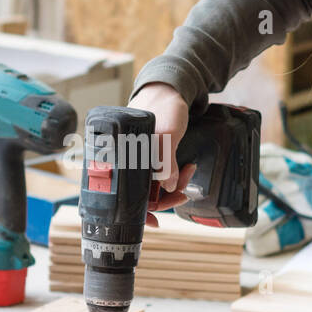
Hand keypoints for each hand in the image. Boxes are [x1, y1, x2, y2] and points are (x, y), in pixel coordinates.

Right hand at [127, 82, 194, 226]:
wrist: (171, 90)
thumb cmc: (163, 106)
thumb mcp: (167, 133)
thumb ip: (165, 159)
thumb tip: (168, 186)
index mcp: (124, 156)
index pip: (125, 193)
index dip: (139, 212)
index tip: (155, 222)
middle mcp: (130, 161)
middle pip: (142, 193)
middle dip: (165, 198)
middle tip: (183, 194)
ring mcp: (141, 160)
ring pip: (154, 187)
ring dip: (173, 187)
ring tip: (188, 173)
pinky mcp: (153, 158)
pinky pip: (162, 177)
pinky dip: (175, 177)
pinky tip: (186, 168)